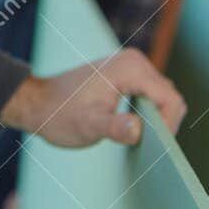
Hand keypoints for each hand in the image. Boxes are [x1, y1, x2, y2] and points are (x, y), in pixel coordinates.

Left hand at [0, 48, 185, 146]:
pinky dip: (150, 113)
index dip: (168, 126)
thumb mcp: (87, 126)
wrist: (38, 103)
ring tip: (138, 140)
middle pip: (170, 97)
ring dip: (158, 119)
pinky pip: (152, 94)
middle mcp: (135, 61)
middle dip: (164, 123)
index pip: (170, 99)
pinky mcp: (128, 74)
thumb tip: (137, 129)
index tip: (154, 148)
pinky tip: (134, 129)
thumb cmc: (59, 116)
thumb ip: (114, 128)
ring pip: (163, 96)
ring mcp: (132, 65)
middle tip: (145, 147)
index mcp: (130, 69)